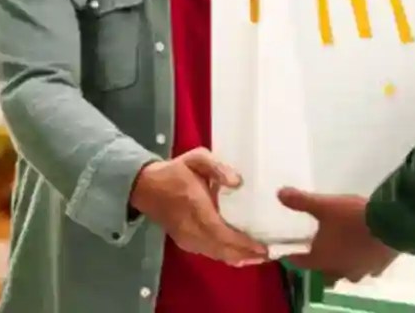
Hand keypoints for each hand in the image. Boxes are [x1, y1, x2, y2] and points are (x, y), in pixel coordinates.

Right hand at [129, 147, 267, 265]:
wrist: (145, 187)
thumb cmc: (175, 171)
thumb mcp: (196, 158)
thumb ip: (217, 167)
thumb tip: (237, 182)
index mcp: (195, 207)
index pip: (221, 232)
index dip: (242, 243)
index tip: (263, 246)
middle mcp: (190, 228)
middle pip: (221, 249)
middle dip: (246, 254)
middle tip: (269, 254)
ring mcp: (186, 238)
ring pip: (215, 254)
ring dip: (238, 257)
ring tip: (260, 256)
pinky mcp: (185, 242)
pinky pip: (209, 253)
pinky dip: (226, 256)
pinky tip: (241, 256)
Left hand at [277, 189, 398, 282]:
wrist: (391, 225)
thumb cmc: (352, 218)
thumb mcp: (325, 206)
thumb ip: (302, 201)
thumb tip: (280, 193)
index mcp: (322, 259)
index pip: (301, 262)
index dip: (294, 257)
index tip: (291, 253)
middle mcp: (339, 270)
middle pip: (324, 273)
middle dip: (320, 264)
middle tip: (318, 253)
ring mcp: (361, 271)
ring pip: (346, 273)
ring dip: (342, 264)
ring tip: (343, 252)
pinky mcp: (379, 267)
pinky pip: (368, 269)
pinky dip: (364, 262)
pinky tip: (366, 252)